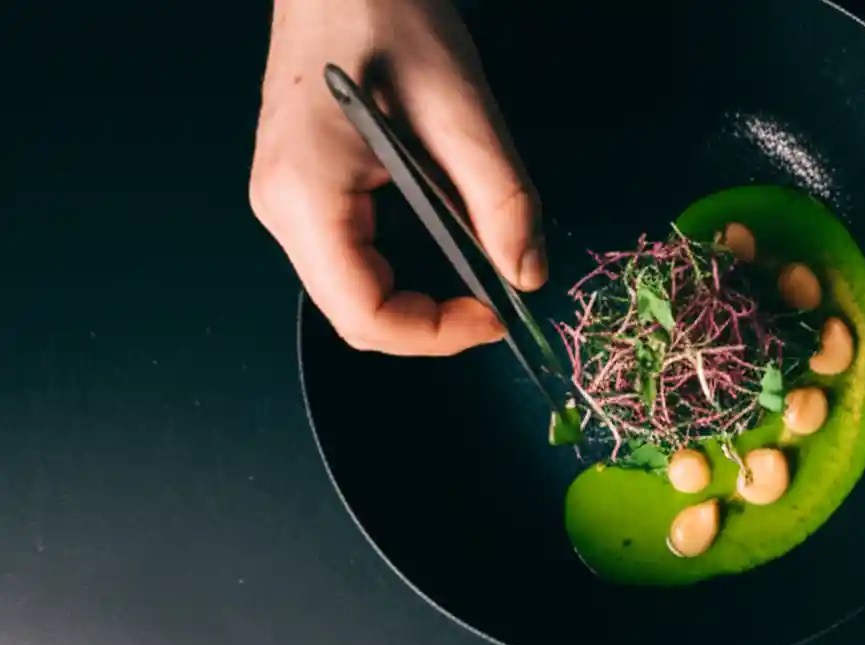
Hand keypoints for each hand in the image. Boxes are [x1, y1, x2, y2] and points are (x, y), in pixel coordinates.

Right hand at [249, 0, 543, 355]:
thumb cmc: (387, 15)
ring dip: (418, 299)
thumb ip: (500, 199)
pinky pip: (349, 258)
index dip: (436, 335)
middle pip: (355, 313)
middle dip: (431, 324)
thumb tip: (527, 276)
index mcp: (306, 195)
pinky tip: (442, 239)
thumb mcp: (461, 107)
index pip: (364, 313)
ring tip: (475, 273)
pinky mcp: (301, 189)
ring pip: (352, 291)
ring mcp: (284, 202)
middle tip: (494, 300)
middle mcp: (280, 210)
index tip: (496, 314)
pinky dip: (401, 269)